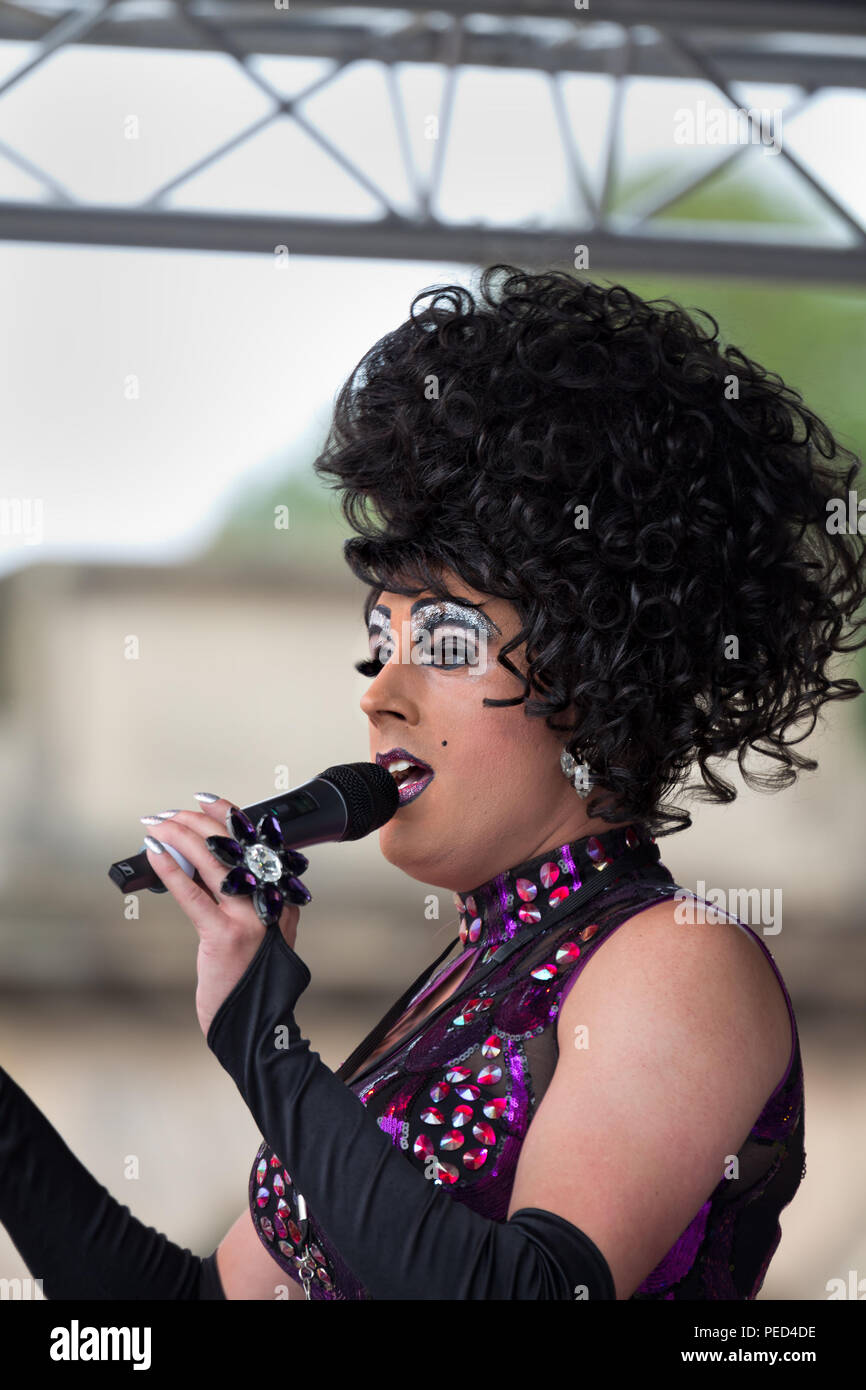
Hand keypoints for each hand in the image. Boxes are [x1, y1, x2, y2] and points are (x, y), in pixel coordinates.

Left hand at [142, 796, 307, 1039]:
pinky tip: (155, 853)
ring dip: (179, 836)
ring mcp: (251, 918)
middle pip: (233, 844)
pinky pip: (192, 894)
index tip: (204, 800)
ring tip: (156, 825)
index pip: (256, 842)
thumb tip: (196, 866)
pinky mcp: (225, 936)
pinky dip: (171, 869)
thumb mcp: (259, 935)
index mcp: (282, 897)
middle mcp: (272, 901)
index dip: (229, 815)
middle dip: (196, 821)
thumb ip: (239, 902)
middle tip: (168, 813)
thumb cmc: (250, 982)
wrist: (256, 1027)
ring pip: (213, 860)